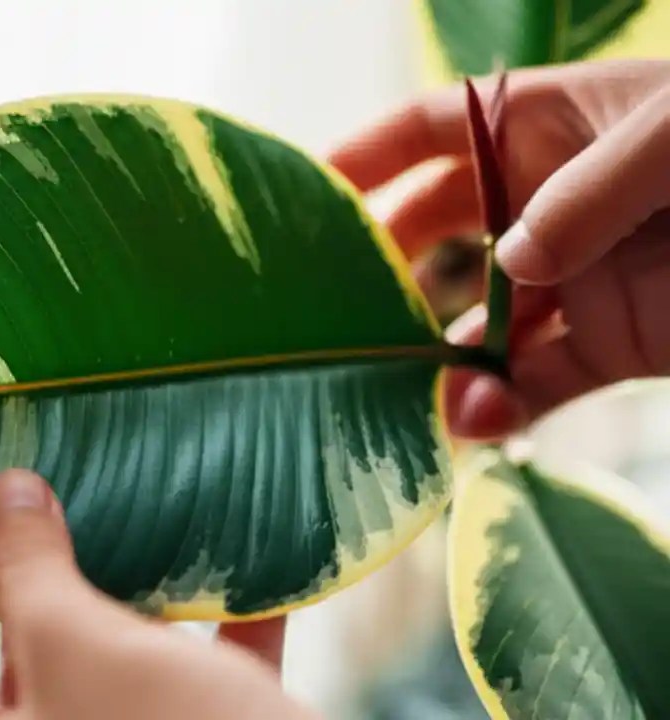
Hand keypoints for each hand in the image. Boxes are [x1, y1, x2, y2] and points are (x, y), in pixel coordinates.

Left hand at [0, 469, 315, 718]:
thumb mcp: (83, 653)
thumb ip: (29, 572)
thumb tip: (3, 493)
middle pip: (14, 649)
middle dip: (47, 562)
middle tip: (64, 477)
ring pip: (111, 666)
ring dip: (141, 591)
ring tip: (150, 504)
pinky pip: (196, 691)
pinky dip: (222, 639)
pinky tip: (258, 573)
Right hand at [330, 59, 669, 438]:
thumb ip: (591, 191)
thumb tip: (512, 264)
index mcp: (555, 126)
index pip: (434, 129)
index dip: (364, 155)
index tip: (302, 194)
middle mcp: (551, 202)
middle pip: (435, 230)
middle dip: (383, 268)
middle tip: (332, 309)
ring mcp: (579, 278)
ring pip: (475, 319)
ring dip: (433, 356)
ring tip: (398, 389)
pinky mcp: (614, 344)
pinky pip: (536, 380)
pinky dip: (500, 406)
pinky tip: (475, 422)